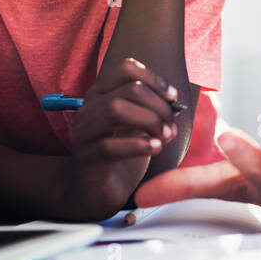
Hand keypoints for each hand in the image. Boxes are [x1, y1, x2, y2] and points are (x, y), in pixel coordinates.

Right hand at [69, 57, 178, 213]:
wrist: (98, 191)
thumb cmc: (123, 154)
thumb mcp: (138, 125)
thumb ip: (152, 109)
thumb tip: (175, 103)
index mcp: (102, 94)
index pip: (126, 68)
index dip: (154, 78)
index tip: (173, 97)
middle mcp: (90, 107)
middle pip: (129, 89)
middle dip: (159, 106)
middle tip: (172, 127)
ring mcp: (84, 132)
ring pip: (116, 109)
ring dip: (150, 121)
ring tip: (166, 137)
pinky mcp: (86, 158)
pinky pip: (110, 146)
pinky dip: (138, 144)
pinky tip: (155, 148)